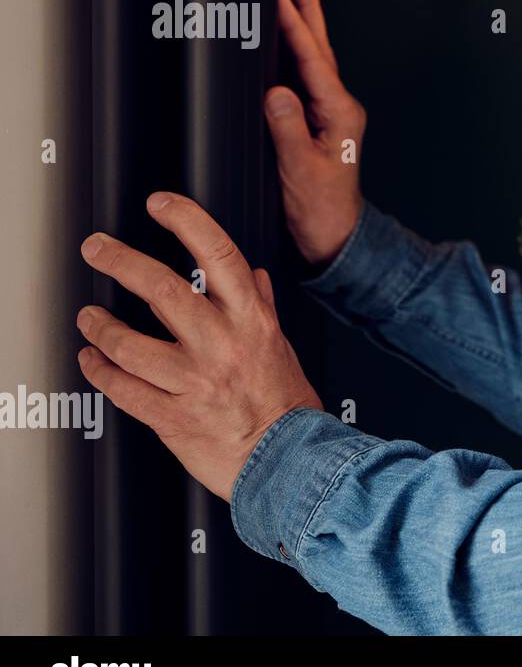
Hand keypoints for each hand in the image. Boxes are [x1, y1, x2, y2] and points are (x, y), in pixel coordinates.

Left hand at [75, 192, 323, 502]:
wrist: (287, 461)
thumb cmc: (286, 406)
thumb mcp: (280, 346)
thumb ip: (261, 307)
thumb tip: (254, 277)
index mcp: (252, 322)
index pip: (219, 256)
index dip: (187, 222)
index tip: (161, 204)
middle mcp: (221, 345)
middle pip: (162, 290)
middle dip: (120, 262)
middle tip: (97, 248)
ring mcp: (194, 382)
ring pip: (130, 344)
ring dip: (100, 327)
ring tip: (88, 318)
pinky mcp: (171, 417)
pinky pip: (123, 390)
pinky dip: (101, 372)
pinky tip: (93, 361)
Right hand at [266, 0, 365, 267]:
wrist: (334, 236)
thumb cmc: (321, 210)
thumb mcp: (299, 170)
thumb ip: (288, 130)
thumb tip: (276, 92)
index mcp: (339, 114)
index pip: (313, 61)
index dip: (296, 27)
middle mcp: (339, 109)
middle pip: (321, 49)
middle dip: (309, 9)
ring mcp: (331, 114)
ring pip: (315, 59)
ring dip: (305, 25)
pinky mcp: (319, 122)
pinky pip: (306, 77)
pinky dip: (297, 53)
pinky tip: (287, 42)